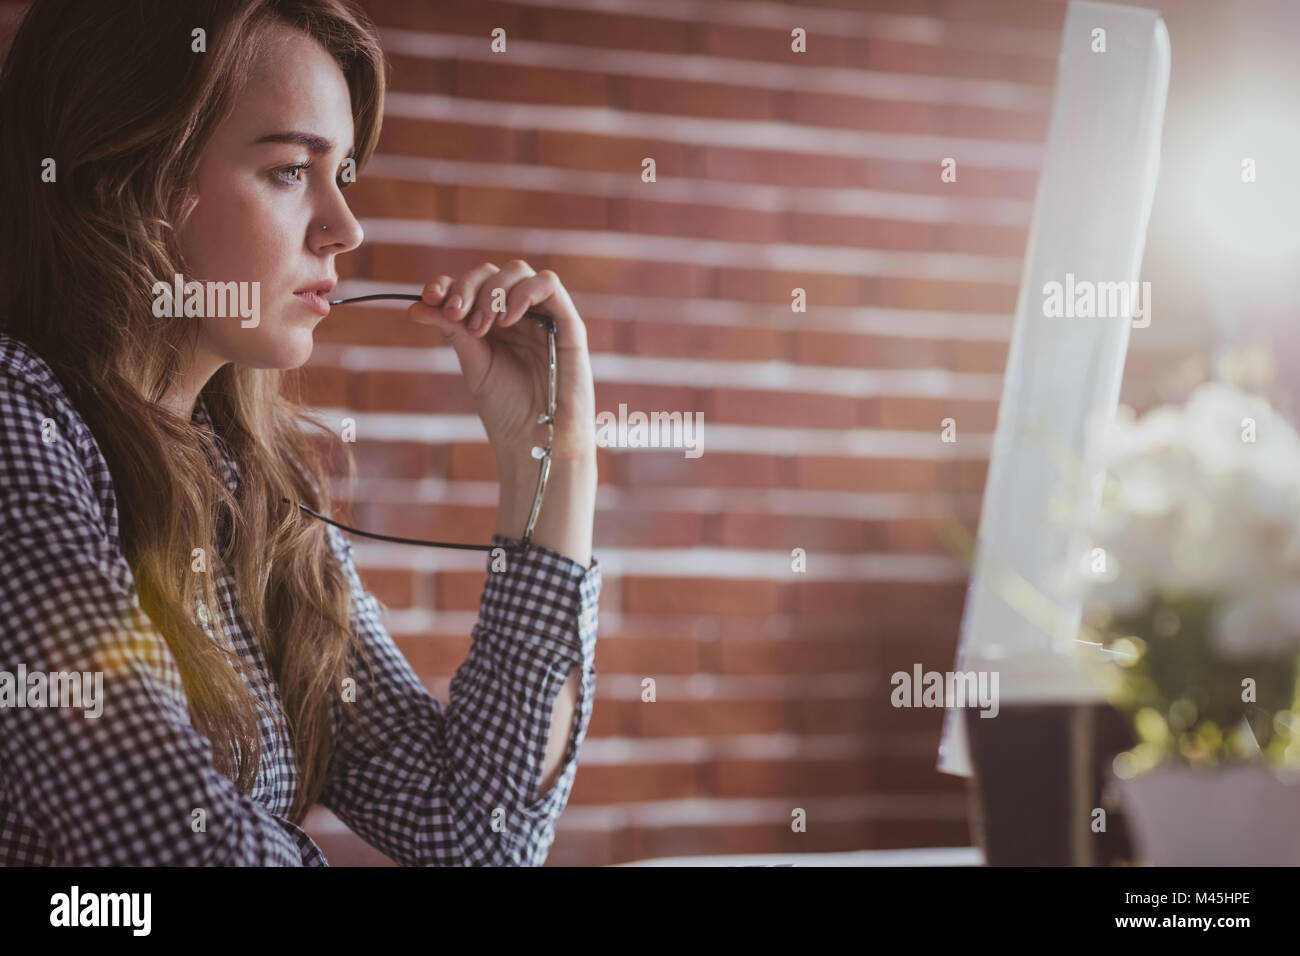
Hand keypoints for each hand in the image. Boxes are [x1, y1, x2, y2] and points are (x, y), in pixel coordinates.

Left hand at [408, 261, 595, 470]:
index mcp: (495, 322)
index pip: (472, 285)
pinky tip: (506, 321)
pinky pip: (549, 285)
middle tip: (455, 313)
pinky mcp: (569, 324)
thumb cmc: (509, 411)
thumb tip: (418, 305)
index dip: (448, 284)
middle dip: (467, 288)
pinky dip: (523, 293)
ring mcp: (544, 317)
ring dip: (492, 291)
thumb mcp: (475, 365)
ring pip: (519, 271)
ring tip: (480, 326)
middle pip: (492, 273)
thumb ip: (454, 331)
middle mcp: (519, 315)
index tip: (428, 298)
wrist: (539, 442)